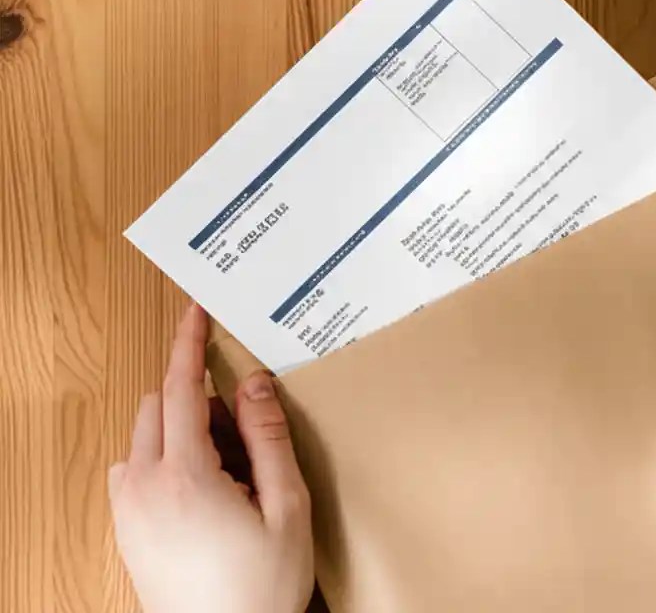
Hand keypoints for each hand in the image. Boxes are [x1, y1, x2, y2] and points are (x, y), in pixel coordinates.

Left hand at [109, 303, 313, 612]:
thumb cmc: (259, 587)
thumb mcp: (286, 507)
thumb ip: (269, 438)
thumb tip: (255, 384)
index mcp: (185, 474)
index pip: (181, 387)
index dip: (189, 344)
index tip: (195, 312)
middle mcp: (143, 485)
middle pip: (158, 406)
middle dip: (197, 397)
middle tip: (246, 428)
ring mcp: (127, 509)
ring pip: (145, 437)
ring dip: (181, 431)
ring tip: (231, 471)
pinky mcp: (126, 529)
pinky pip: (135, 470)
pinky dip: (164, 461)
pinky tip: (205, 493)